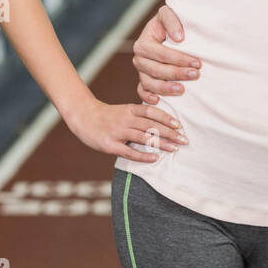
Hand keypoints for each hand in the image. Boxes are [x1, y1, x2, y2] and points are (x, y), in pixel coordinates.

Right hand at [66, 96, 188, 162]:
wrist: (83, 117)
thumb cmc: (108, 115)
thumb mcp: (125, 110)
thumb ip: (140, 115)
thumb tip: (164, 122)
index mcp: (130, 109)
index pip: (152, 112)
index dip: (167, 118)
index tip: (180, 125)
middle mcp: (125, 119)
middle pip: (152, 125)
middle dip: (170, 133)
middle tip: (185, 140)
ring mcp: (117, 132)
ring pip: (143, 137)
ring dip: (161, 143)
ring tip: (175, 148)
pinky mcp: (110, 145)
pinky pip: (129, 152)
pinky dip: (143, 155)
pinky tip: (155, 158)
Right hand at [132, 3, 200, 104]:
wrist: (165, 29)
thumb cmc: (169, 23)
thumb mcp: (168, 14)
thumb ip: (172, 21)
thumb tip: (178, 38)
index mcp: (143, 42)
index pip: (161, 53)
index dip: (179, 59)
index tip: (197, 62)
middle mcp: (139, 57)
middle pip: (156, 69)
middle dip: (177, 73)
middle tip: (195, 75)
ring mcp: (141, 70)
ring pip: (149, 82)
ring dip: (165, 88)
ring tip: (182, 90)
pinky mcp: (143, 79)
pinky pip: (141, 90)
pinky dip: (147, 96)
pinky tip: (158, 100)